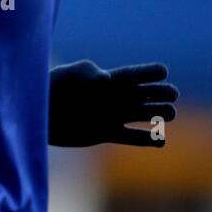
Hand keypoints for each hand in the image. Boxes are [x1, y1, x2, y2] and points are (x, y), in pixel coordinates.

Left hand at [49, 60, 177, 147]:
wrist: (40, 113)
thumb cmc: (54, 87)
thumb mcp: (71, 73)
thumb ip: (89, 72)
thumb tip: (106, 79)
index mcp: (108, 79)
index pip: (136, 74)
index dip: (150, 72)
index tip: (162, 71)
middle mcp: (114, 97)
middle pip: (146, 94)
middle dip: (161, 93)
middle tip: (172, 94)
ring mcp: (112, 116)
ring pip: (143, 115)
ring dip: (159, 114)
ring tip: (171, 113)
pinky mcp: (106, 133)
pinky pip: (132, 137)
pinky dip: (147, 139)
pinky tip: (162, 140)